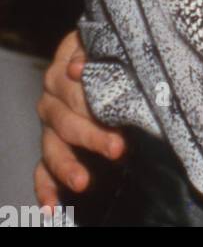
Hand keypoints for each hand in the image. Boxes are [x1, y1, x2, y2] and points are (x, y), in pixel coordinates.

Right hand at [34, 29, 125, 208]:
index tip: (115, 115)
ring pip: (52, 147)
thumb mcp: (103, 41)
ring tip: (83, 182)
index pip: (71, 88)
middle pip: (66, 120)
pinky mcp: (51, 146)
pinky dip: (44, 188)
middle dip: (92, 136)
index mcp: (62, 70)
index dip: (91, 100)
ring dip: (66, 166)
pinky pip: (41, 170)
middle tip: (118, 147)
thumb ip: (92, 50)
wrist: (102, 54)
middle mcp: (51, 98)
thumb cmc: (107, 49)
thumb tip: (77, 67)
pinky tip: (51, 205)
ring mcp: (49, 126)